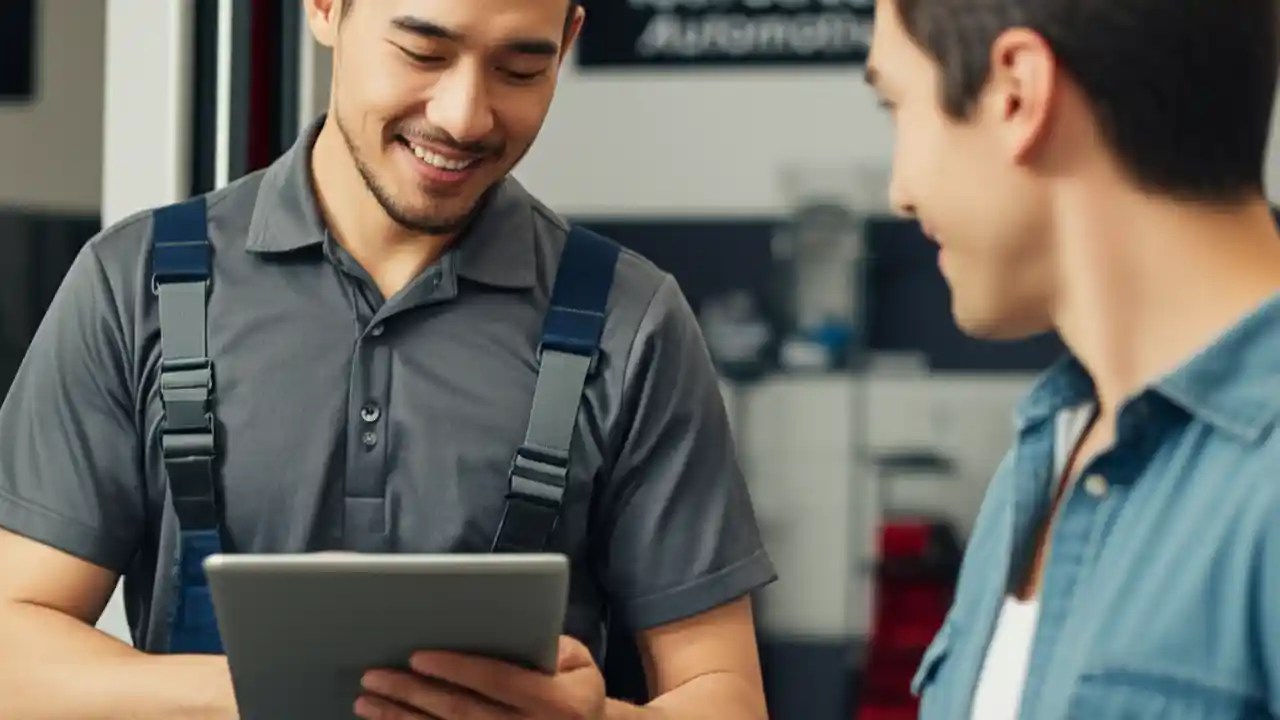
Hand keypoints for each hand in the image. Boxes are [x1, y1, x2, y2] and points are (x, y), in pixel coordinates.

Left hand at [355, 635, 606, 719]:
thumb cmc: (577, 690)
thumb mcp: (578, 661)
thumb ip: (546, 644)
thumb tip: (498, 626)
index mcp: (555, 702)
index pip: (496, 681)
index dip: (456, 668)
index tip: (418, 655)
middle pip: (460, 712)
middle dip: (412, 693)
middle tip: (374, 676)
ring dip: (400, 719)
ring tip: (366, 702)